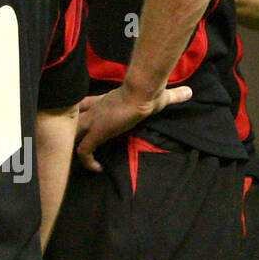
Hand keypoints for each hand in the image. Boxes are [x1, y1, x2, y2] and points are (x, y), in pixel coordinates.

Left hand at [74, 83, 192, 171]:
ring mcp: (93, 121)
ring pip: (71, 134)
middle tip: (76, 146)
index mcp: (104, 100)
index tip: (87, 126)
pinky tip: (97, 169)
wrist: (142, 92)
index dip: (80, 114)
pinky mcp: (97, 132)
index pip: (83, 105)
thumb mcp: (161, 94)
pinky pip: (83, 150)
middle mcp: (94, 110)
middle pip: (70, 119)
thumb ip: (173, 95)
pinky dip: (87, 161)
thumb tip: (190, 91)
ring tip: (84, 160)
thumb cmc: (150, 91)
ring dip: (73, 146)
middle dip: (68, 131)